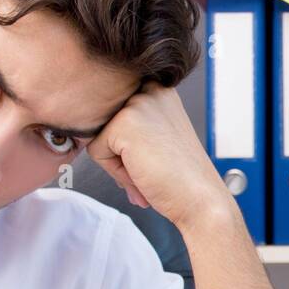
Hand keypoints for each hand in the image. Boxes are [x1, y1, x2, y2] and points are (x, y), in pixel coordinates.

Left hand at [86, 83, 234, 234]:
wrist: (200, 199)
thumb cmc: (179, 177)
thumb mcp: (155, 139)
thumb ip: (128, 128)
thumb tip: (88, 132)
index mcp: (159, 91)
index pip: (116, 116)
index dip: (127, 146)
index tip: (156, 157)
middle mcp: (150, 89)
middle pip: (105, 126)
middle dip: (121, 154)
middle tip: (151, 167)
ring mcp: (138, 103)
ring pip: (99, 138)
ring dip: (118, 163)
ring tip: (148, 170)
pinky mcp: (124, 122)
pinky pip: (96, 152)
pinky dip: (114, 171)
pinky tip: (143, 172)